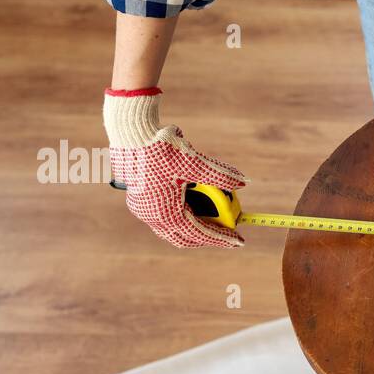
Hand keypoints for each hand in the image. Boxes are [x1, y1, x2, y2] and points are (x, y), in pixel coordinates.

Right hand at [104, 87, 246, 247]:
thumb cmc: (161, 148)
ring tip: (214, 221)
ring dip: (194, 228)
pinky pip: (164, 218)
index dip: (221, 238)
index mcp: (165, 213)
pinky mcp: (140, 201)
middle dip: (208, 237)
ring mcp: (144, 210)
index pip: (199, 234)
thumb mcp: (194, 162)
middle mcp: (152, 216)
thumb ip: (220, 175)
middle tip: (228, 232)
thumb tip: (244, 181)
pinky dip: (182, 218)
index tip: (239, 240)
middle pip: (185, 238)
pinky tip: (194, 208)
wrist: (130, 132)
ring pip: (173, 230)